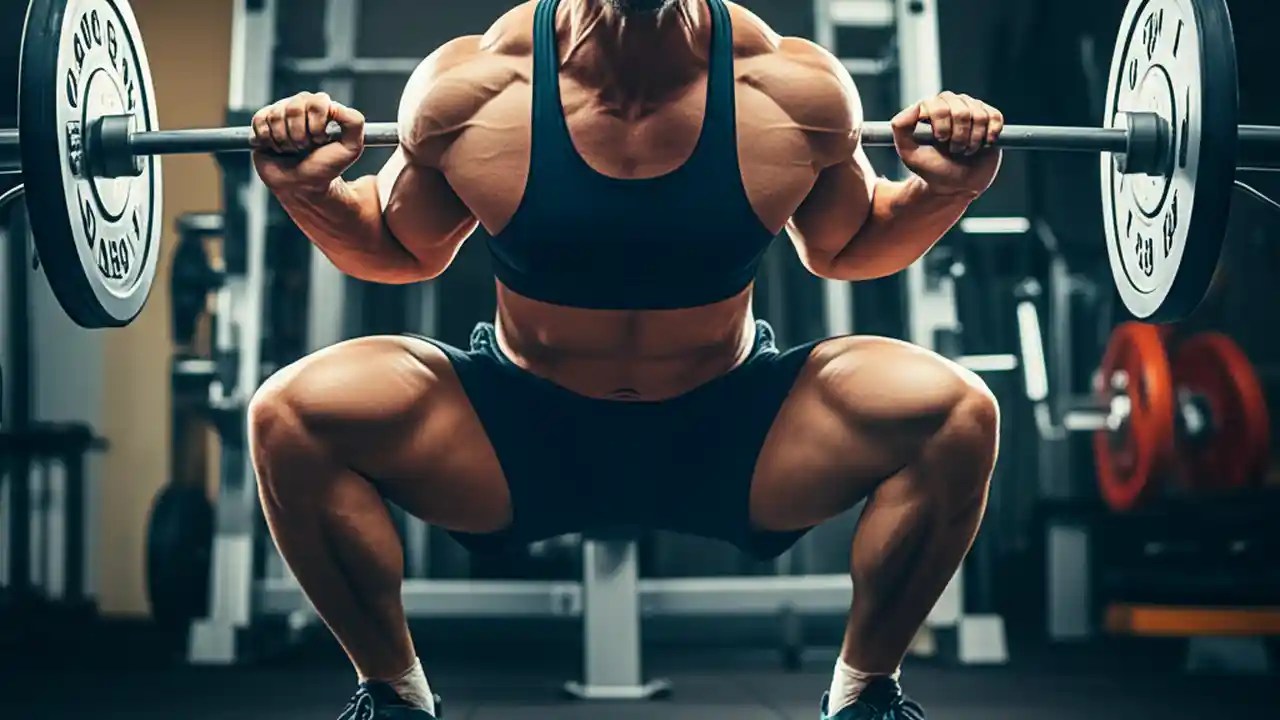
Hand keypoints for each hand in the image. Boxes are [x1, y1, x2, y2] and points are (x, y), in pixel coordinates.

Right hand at [251, 92, 365, 192]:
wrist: (302, 185)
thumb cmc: (325, 167)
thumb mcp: (351, 148)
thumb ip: (354, 122)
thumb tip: (335, 105)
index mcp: (322, 107)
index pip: (317, 103)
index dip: (317, 126)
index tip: (320, 141)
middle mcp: (301, 104)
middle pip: (294, 108)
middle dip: (300, 136)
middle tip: (305, 148)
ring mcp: (280, 112)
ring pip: (276, 116)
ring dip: (285, 141)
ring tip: (292, 150)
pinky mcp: (262, 121)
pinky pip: (259, 122)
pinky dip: (268, 140)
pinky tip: (277, 148)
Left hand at [890, 92, 1003, 196]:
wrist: (955, 184)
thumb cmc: (931, 168)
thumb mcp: (909, 152)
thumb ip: (901, 128)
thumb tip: (917, 106)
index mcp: (930, 108)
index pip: (937, 105)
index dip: (942, 125)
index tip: (940, 141)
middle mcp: (951, 103)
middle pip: (960, 111)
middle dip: (958, 136)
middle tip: (954, 150)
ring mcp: (972, 108)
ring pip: (979, 115)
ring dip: (973, 139)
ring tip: (966, 150)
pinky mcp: (991, 117)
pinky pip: (995, 117)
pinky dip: (990, 134)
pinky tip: (984, 144)